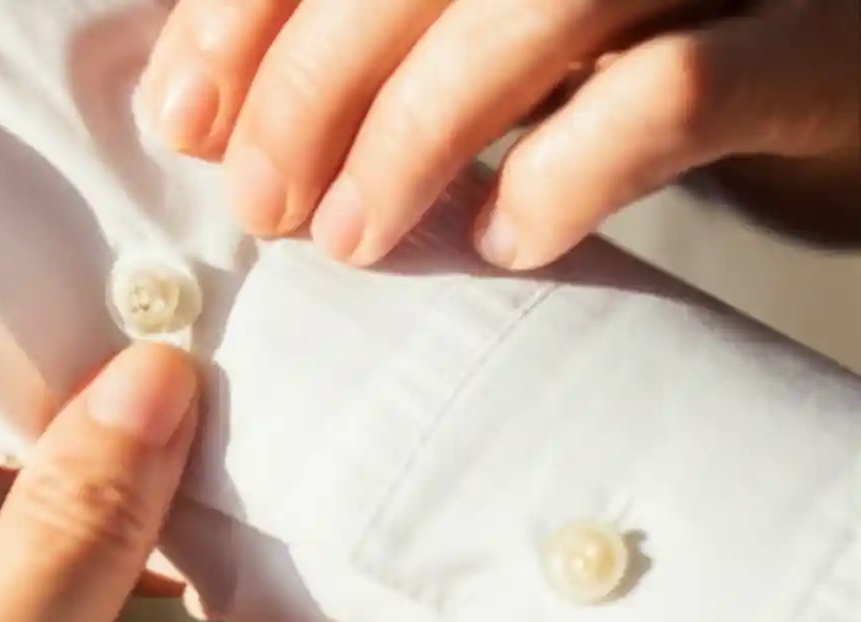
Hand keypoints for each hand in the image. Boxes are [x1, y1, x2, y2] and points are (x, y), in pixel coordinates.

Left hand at [139, 0, 858, 268]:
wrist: (825, 79)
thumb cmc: (628, 53)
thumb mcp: (482, 29)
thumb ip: (369, 42)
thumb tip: (208, 111)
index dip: (243, 12)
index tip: (185, 118)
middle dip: (309, 82)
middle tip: (258, 200)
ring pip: (541, 2)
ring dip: (413, 131)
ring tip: (349, 238)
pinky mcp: (814, 50)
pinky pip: (673, 94)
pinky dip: (562, 173)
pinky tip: (503, 237)